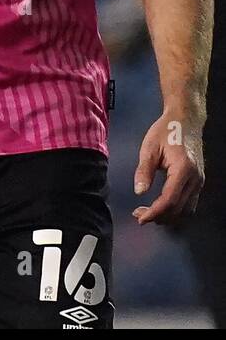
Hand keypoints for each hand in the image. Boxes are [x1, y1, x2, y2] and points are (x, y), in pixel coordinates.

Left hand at [133, 110, 204, 225]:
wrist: (185, 120)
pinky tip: (162, 207)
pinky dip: (176, 209)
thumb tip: (139, 191)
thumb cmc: (165, 131)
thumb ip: (144, 170)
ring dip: (168, 215)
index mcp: (183, 169)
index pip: (170, 200)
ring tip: (148, 213)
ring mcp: (199, 181)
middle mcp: (195, 179)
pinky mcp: (199, 181)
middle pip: (178, 209)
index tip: (140, 218)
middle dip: (158, 216)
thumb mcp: (149, 148)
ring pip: (187, 209)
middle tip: (139, 215)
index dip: (155, 212)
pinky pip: (190, 203)